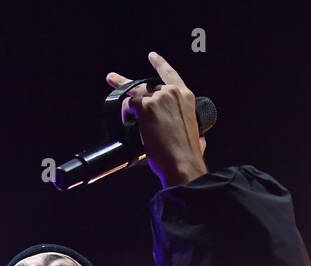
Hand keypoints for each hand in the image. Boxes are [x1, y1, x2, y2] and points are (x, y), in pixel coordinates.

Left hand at [106, 52, 207, 188]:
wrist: (182, 163)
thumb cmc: (188, 155)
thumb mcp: (197, 135)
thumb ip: (194, 129)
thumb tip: (199, 138)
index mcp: (186, 98)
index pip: (171, 75)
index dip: (160, 64)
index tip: (152, 56)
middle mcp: (172, 93)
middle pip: (144, 85)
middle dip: (125, 82)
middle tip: (112, 78)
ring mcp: (159, 98)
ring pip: (134, 97)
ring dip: (126, 110)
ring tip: (124, 119)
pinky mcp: (146, 106)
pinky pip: (128, 106)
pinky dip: (125, 117)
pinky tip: (129, 127)